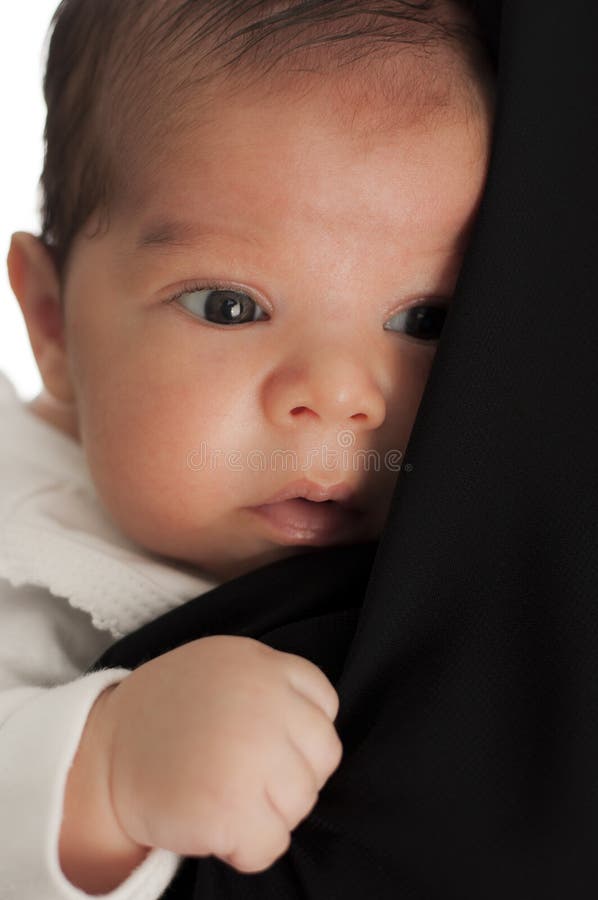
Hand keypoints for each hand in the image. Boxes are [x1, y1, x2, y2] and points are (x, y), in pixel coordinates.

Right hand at [100, 635, 342, 872]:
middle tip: (243, 775)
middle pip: (322, 756)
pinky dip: (247, 849)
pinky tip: (215, 827)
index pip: (324, 703)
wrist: (103, 754)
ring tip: (224, 796)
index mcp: (261, 665)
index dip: (299, 733)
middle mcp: (263, 703)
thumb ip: (269, 683)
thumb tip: (312, 729)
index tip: (267, 743)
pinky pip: (271, 845)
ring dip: (269, 811)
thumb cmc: (167, 715)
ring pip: (302, 803)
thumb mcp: (221, 667)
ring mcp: (249, 755)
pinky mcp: (230, 808)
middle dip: (290, 774)